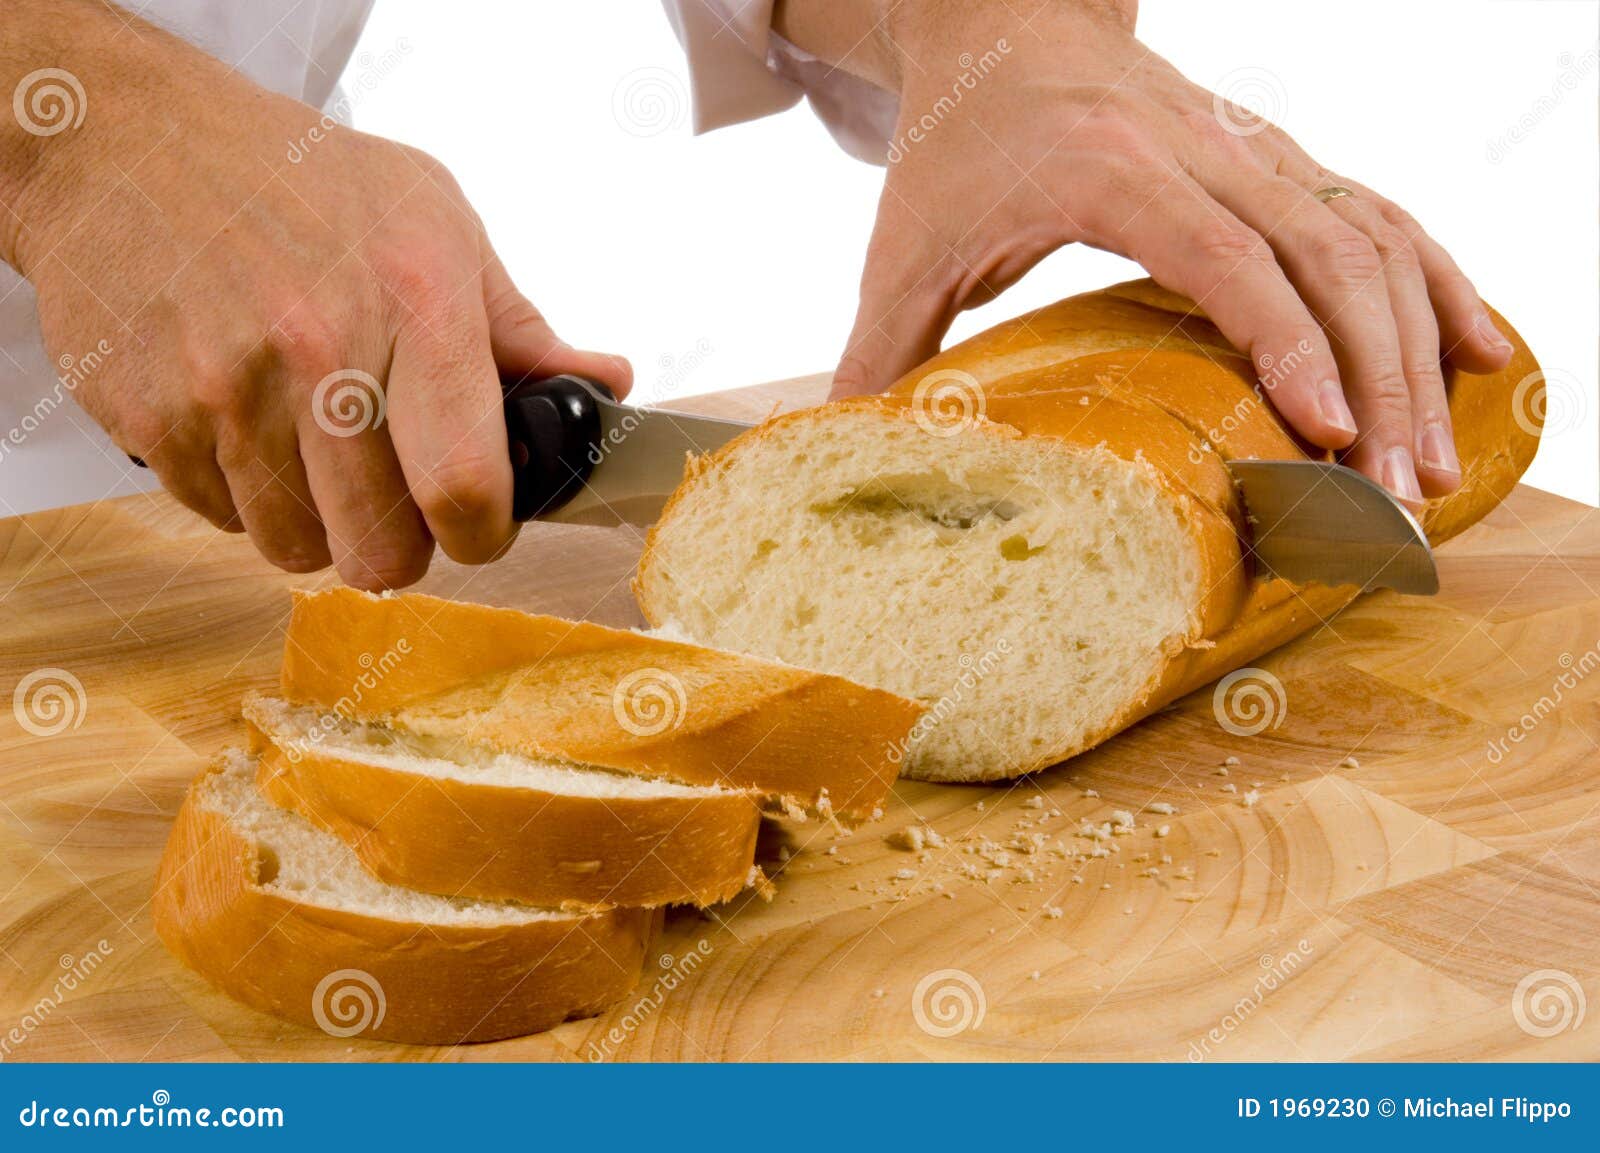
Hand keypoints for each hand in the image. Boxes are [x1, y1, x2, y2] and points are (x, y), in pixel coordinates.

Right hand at [1, 0, 628, 586]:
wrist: (124, 140)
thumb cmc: (297, 178)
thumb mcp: (433, 220)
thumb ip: (518, 326)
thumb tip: (601, 384)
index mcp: (416, 302)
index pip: (465, 485)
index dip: (484, 534)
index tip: (480, 527)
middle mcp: (321, 352)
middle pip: (381, 549)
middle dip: (402, 543)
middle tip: (397, 497)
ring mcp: (225, 390)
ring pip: (296, 547)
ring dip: (318, 521)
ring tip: (315, 446)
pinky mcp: (149, 415)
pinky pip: (219, 517)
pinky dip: (242, 493)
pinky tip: (247, 422)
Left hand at [784, 0, 1513, 501]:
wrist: (1006, 22)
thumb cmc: (957, 140)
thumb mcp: (907, 242)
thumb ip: (880, 346)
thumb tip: (842, 453)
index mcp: (1110, 165)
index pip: (1222, 251)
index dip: (1284, 340)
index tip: (1330, 430)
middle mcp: (1204, 145)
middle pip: (1322, 252)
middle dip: (1376, 376)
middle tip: (1396, 494)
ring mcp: (1256, 145)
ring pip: (1370, 234)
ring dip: (1419, 346)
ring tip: (1438, 462)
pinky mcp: (1280, 158)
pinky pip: (1380, 213)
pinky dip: (1436, 281)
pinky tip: (1480, 352)